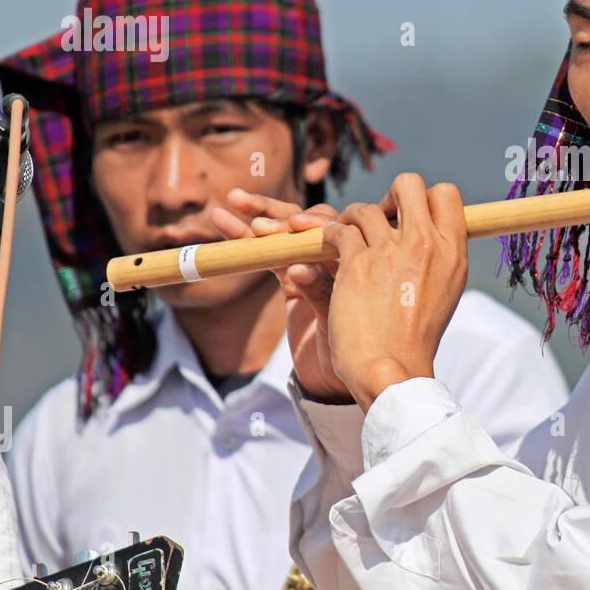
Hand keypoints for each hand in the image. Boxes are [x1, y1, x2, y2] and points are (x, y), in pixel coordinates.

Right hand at [210, 189, 352, 403]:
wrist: (342, 388)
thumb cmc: (358, 357)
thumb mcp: (341, 325)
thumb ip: (322, 295)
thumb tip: (299, 270)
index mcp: (365, 263)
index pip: (338, 231)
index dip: (314, 224)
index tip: (291, 225)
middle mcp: (341, 259)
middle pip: (310, 225)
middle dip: (280, 216)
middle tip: (253, 214)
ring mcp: (315, 269)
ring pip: (288, 235)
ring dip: (261, 216)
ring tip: (233, 200)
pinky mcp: (293, 281)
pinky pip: (270, 254)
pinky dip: (248, 240)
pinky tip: (224, 221)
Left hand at [321, 173, 467, 411]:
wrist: (392, 371)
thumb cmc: (417, 337)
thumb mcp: (445, 291)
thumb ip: (439, 256)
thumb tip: (429, 229)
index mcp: (454, 251)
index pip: (446, 194)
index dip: (423, 199)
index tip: (408, 219)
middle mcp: (425, 245)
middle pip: (408, 183)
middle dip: (388, 195)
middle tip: (379, 220)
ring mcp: (389, 252)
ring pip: (364, 208)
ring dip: (351, 219)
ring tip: (346, 239)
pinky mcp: (355, 264)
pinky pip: (337, 231)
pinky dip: (327, 237)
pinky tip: (328, 251)